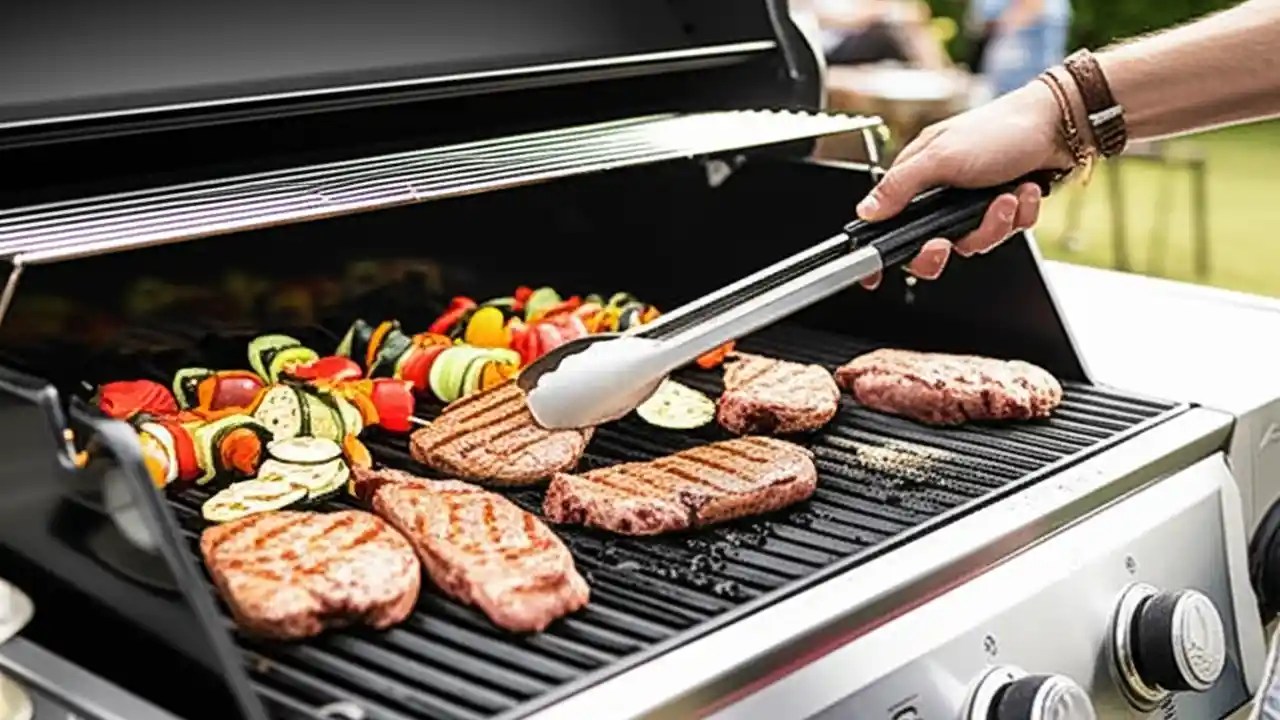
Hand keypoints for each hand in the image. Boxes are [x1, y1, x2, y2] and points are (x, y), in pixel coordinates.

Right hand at [857, 80, 1073, 288]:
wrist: (1060, 125)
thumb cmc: (1001, 129)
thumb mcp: (940, 157)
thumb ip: (900, 187)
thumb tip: (866, 211)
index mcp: (918, 178)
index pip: (888, 223)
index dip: (881, 252)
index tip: (874, 276)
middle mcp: (942, 194)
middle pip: (931, 246)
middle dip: (950, 244)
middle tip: (950, 241)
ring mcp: (972, 204)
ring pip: (973, 243)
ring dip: (994, 223)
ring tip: (1006, 197)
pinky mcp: (1001, 209)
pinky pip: (1004, 233)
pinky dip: (1019, 215)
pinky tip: (1023, 191)